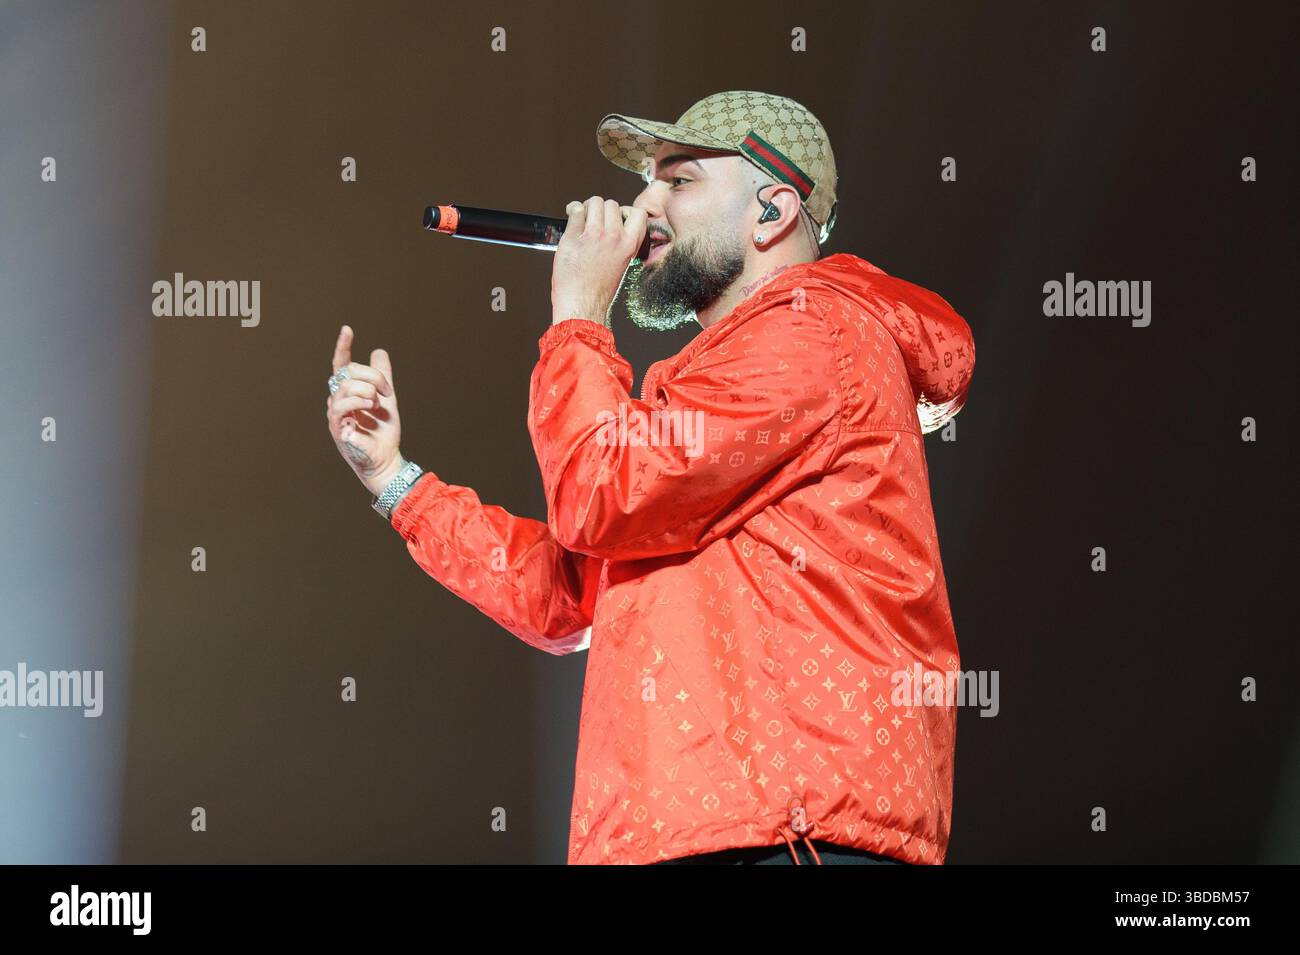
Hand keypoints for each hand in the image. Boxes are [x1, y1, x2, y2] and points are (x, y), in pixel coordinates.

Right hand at [327, 324, 402, 496]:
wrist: (386, 459)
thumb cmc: (383, 433)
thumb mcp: (386, 399)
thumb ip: (383, 377)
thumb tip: (378, 351)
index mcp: (348, 392)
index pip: (341, 365)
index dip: (343, 347)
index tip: (347, 330)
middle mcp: (338, 400)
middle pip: (349, 371)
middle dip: (373, 376)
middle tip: (386, 392)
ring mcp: (334, 413)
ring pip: (347, 385)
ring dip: (369, 390)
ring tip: (378, 405)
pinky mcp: (336, 427)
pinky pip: (342, 404)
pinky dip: (360, 401)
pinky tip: (371, 406)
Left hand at [551, 196, 646, 325]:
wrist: (581, 305)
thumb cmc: (598, 290)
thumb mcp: (621, 263)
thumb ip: (620, 241)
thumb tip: (611, 220)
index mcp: (629, 245)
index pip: (638, 213)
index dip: (626, 211)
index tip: (618, 216)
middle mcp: (613, 237)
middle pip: (611, 204)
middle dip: (602, 209)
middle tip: (595, 220)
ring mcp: (593, 236)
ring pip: (593, 202)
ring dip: (587, 207)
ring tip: (583, 218)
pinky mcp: (573, 237)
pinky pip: (575, 212)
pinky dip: (572, 212)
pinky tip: (572, 218)